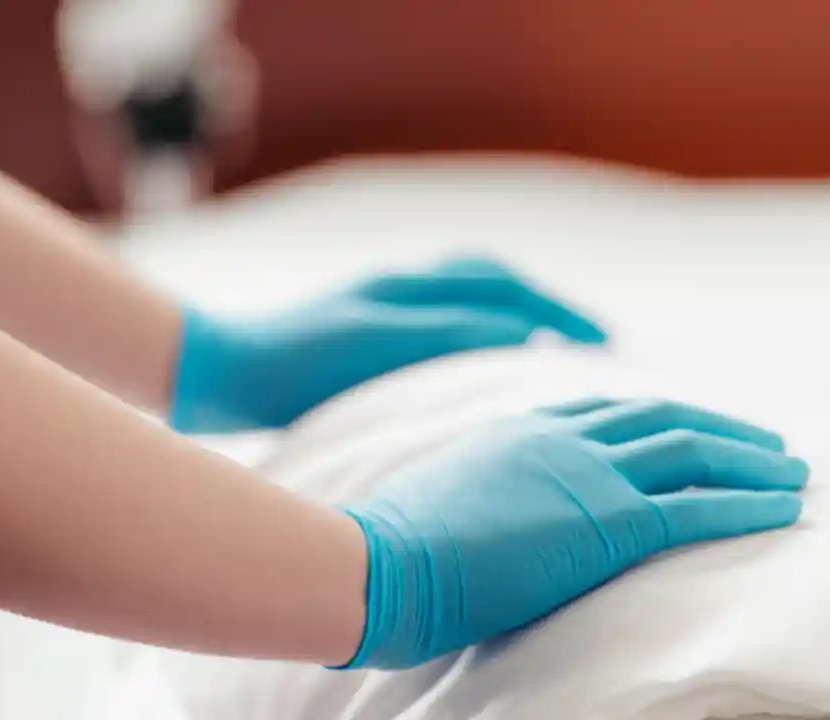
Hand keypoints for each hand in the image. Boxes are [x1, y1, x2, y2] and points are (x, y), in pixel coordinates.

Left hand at [169, 258, 605, 431]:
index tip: (606, 347)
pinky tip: (484, 363)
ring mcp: (388, 303)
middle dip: (552, 309)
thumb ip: (457, 335)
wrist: (223, 369)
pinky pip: (446, 317)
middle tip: (596, 341)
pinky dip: (482, 329)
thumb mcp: (386, 346)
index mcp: (419, 288)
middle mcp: (409, 285)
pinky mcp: (369, 327)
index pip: (511, 296)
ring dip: (520, 314)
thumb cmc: (300, 363)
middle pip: (499, 284)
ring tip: (553, 347)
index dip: (563, 320)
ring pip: (473, 297)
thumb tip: (530, 337)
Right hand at [340, 398, 807, 668]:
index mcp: (525, 429)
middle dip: (723, 429)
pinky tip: (783, 510)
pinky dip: (746, 505)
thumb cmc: (399, 545)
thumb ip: (489, 487)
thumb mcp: (451, 495)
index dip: (664, 418)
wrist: (384, 562)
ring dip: (750, 460)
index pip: (611, 412)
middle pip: (664, 419)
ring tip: (792, 471)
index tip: (697, 427)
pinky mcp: (607, 522)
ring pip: (691, 451)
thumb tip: (496, 511)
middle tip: (768, 443)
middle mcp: (564, 439)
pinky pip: (694, 507)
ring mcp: (588, 475)